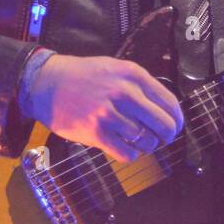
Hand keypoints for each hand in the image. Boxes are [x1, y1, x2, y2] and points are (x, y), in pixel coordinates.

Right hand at [27, 53, 183, 162]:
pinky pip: (126, 154)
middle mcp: (124, 93)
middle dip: (166, 136)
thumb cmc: (83, 76)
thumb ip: (140, 85)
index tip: (175, 127)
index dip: (177, 120)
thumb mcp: (116, 68)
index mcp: (133, 75)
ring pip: (146, 141)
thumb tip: (165, 108)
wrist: (46, 83)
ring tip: (138, 142)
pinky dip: (130, 155)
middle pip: (163, 124)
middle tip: (161, 139)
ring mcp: (109, 113)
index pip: (170, 102)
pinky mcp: (95, 133)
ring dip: (146, 146)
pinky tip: (125, 148)